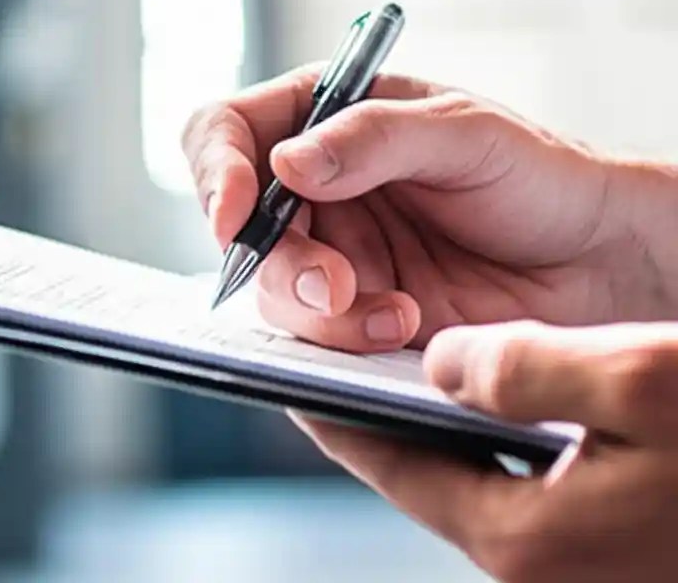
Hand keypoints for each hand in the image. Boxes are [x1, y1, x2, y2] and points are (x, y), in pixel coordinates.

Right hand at [182, 64, 674, 350]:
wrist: (598, 265)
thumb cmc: (541, 177)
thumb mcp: (466, 134)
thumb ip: (374, 139)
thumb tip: (286, 163)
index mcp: (326, 119)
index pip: (227, 132)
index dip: (215, 170)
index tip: (235, 212)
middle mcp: (314, 189)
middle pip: (237, 226)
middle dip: (279, 262)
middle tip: (337, 284)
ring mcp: (329, 255)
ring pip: (271, 291)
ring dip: (320, 312)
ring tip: (397, 316)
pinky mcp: (349, 318)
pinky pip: (309, 338)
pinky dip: (346, 341)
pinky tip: (406, 332)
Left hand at [292, 321, 677, 582]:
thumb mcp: (638, 383)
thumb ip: (521, 371)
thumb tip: (440, 364)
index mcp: (523, 536)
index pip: (389, 469)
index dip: (335, 415)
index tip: (284, 376)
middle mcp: (540, 564)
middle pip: (425, 479)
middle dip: (379, 418)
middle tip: (335, 360)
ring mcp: (577, 563)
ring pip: (476, 482)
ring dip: (438, 430)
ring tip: (406, 371)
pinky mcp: (612, 546)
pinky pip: (524, 488)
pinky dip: (492, 444)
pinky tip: (502, 403)